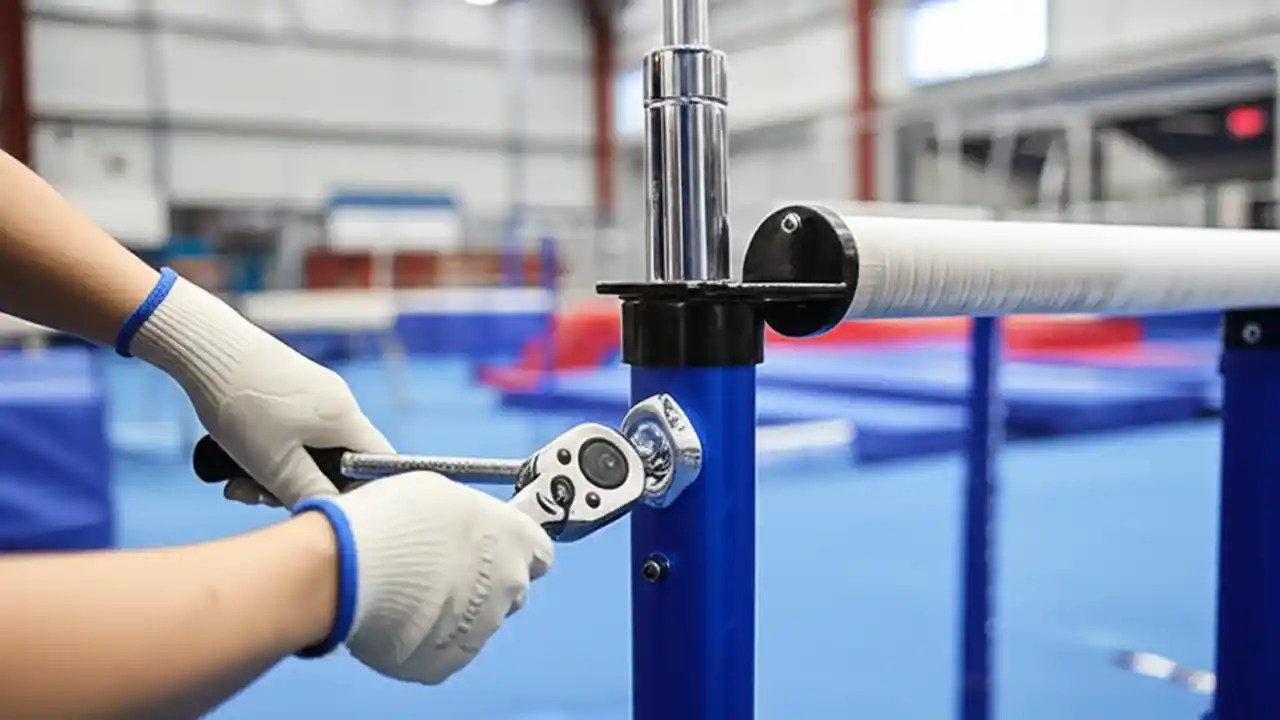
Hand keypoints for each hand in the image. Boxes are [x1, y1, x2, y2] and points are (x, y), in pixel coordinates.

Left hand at [128, 276, 391, 507]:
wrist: (207, 348)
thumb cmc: (243, 408)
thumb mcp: (275, 465)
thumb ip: (312, 496)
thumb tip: (338, 521)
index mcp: (345, 418)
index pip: (380, 463)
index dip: (365, 493)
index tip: (333, 510)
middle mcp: (338, 402)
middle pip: (340, 460)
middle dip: (303, 487)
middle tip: (258, 497)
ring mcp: (315, 392)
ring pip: (311, 448)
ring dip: (279, 473)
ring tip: (236, 484)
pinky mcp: (291, 388)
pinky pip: (295, 430)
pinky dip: (272, 451)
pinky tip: (235, 461)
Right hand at [298, 471, 554, 683]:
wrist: (349, 568)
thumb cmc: (392, 520)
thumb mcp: (441, 493)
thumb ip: (470, 516)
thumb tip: (466, 525)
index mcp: (515, 539)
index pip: (539, 552)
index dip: (514, 549)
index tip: (494, 547)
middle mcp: (509, 585)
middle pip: (511, 588)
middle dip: (486, 581)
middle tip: (443, 569)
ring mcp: (482, 628)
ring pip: (478, 621)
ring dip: (455, 609)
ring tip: (410, 590)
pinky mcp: (447, 661)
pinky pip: (445, 649)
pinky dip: (427, 636)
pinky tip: (399, 615)